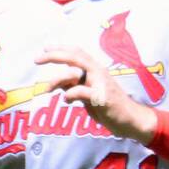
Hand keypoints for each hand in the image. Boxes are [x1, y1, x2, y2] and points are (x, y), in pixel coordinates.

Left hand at [35, 45, 158, 143]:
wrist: (131, 120)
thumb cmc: (110, 108)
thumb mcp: (89, 95)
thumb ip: (76, 87)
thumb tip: (58, 85)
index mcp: (96, 70)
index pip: (77, 53)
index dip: (61, 48)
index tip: (44, 49)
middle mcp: (98, 73)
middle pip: (74, 56)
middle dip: (54, 55)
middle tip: (37, 58)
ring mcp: (101, 84)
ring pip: (75, 72)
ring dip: (57, 80)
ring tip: (47, 89)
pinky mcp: (102, 98)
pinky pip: (80, 91)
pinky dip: (70, 94)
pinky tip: (66, 100)